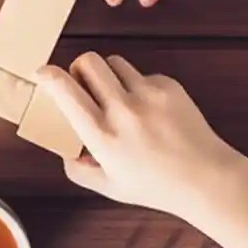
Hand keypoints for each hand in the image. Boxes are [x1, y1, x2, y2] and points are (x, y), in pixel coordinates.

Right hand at [38, 53, 243, 219]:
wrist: (206, 178)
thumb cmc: (156, 186)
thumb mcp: (110, 187)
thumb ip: (80, 170)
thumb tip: (67, 152)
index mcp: (102, 134)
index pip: (65, 89)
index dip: (47, 75)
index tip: (41, 73)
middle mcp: (122, 110)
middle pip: (89, 61)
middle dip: (79, 67)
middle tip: (84, 85)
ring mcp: (148, 95)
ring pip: (114, 62)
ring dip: (108, 74)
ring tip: (118, 97)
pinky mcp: (168, 86)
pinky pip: (142, 74)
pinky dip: (138, 86)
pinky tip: (149, 110)